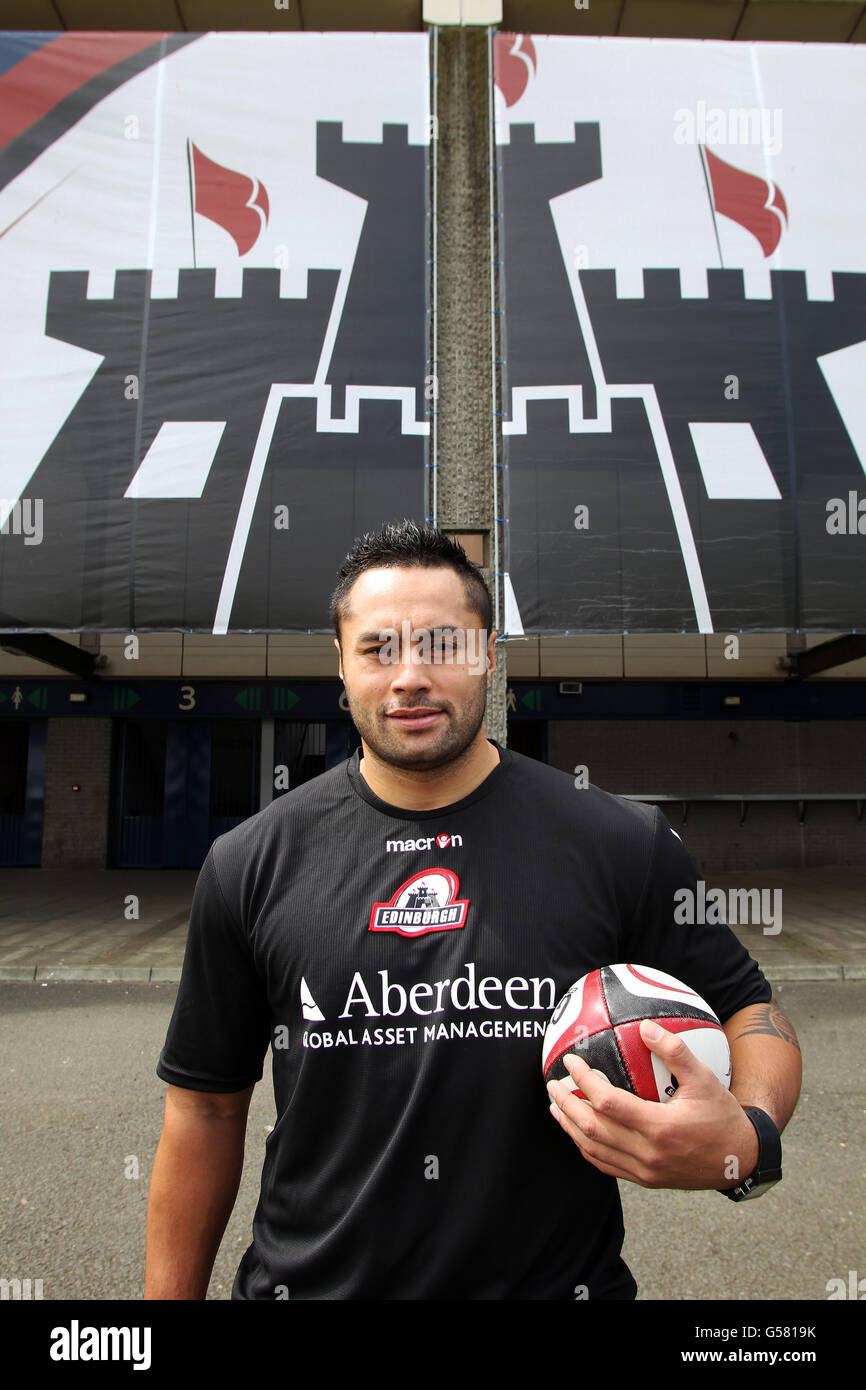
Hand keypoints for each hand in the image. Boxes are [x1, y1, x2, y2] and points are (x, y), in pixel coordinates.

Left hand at [546, 1020, 758, 1190]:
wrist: (739, 1160)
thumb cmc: (722, 1116)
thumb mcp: (705, 1079)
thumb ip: (675, 1052)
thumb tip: (646, 1027)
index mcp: (659, 1127)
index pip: (607, 1103)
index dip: (584, 1082)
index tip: (571, 1062)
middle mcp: (647, 1153)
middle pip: (591, 1129)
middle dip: (566, 1104)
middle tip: (552, 1084)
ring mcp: (644, 1170)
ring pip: (594, 1150)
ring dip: (570, 1127)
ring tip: (556, 1106)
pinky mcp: (645, 1179)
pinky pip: (606, 1165)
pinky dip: (587, 1147)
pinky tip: (579, 1132)